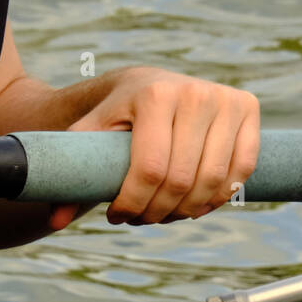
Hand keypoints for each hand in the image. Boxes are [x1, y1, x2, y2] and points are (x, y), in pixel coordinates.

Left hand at [48, 66, 259, 229]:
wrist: (150, 82)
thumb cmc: (117, 113)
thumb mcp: (91, 134)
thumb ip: (72, 173)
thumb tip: (53, 219)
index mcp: (154, 94)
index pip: (150, 169)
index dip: (133, 203)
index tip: (116, 215)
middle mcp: (194, 93)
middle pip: (181, 180)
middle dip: (156, 212)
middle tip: (139, 218)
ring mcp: (225, 99)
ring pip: (213, 181)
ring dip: (187, 211)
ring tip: (163, 213)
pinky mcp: (248, 108)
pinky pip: (242, 170)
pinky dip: (220, 196)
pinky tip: (195, 203)